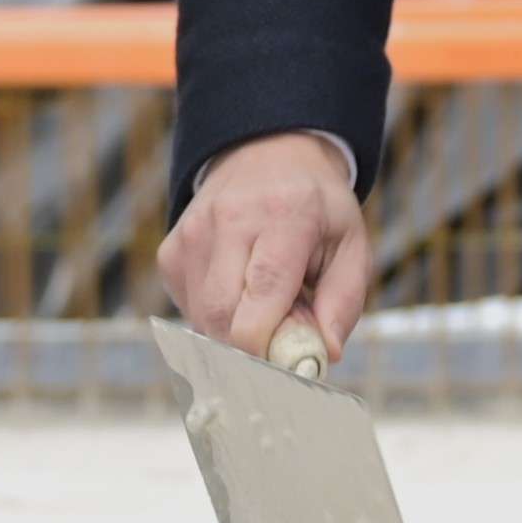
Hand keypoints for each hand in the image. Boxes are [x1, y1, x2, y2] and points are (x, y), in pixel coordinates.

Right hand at [159, 129, 373, 357]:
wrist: (267, 154)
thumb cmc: (315, 209)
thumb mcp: (351, 244)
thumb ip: (343, 302)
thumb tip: (323, 356)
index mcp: (284, 214)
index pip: (262, 290)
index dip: (268, 344)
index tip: (286, 368)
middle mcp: (229, 220)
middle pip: (222, 315)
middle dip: (251, 348)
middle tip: (281, 344)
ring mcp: (192, 235)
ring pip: (203, 320)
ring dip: (235, 333)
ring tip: (264, 305)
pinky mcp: (170, 252)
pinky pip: (190, 310)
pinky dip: (217, 319)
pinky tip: (238, 292)